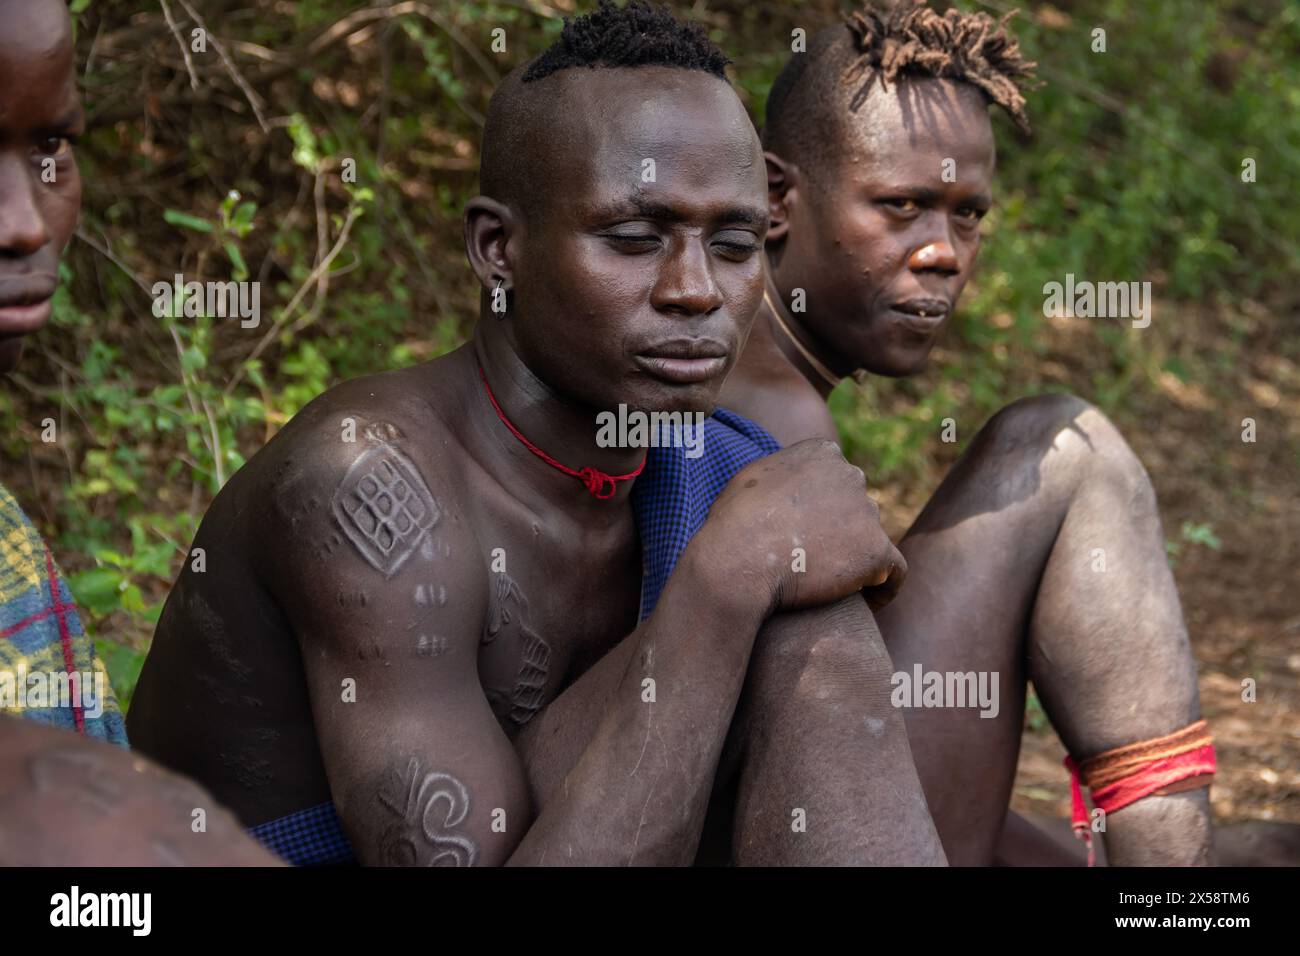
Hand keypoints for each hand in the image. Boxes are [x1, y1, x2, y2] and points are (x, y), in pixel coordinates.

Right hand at [702, 439, 905, 611]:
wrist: (738, 558)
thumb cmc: (733, 523)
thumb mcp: (751, 480)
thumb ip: (781, 476)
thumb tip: (782, 485)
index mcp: (822, 453)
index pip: (837, 480)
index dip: (826, 509)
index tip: (810, 533)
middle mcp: (851, 474)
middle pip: (857, 508)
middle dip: (842, 533)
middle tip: (819, 565)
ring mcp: (868, 511)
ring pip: (871, 540)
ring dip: (857, 560)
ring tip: (834, 588)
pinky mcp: (877, 550)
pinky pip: (894, 572)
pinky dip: (885, 588)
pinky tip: (869, 604)